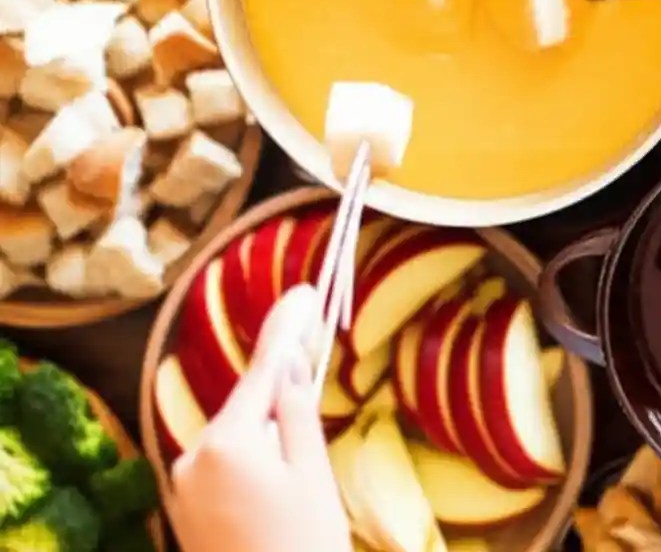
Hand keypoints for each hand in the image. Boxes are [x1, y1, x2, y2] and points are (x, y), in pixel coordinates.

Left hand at [168, 285, 352, 551]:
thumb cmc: (304, 544)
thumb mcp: (312, 474)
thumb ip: (298, 413)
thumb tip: (293, 366)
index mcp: (227, 441)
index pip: (263, 371)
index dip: (287, 329)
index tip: (304, 291)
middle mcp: (193, 454)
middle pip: (248, 403)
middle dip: (282, 391)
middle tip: (319, 378)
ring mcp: (183, 483)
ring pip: (237, 434)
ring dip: (269, 432)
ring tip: (304, 463)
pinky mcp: (184, 507)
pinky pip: (223, 462)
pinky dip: (251, 457)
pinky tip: (279, 478)